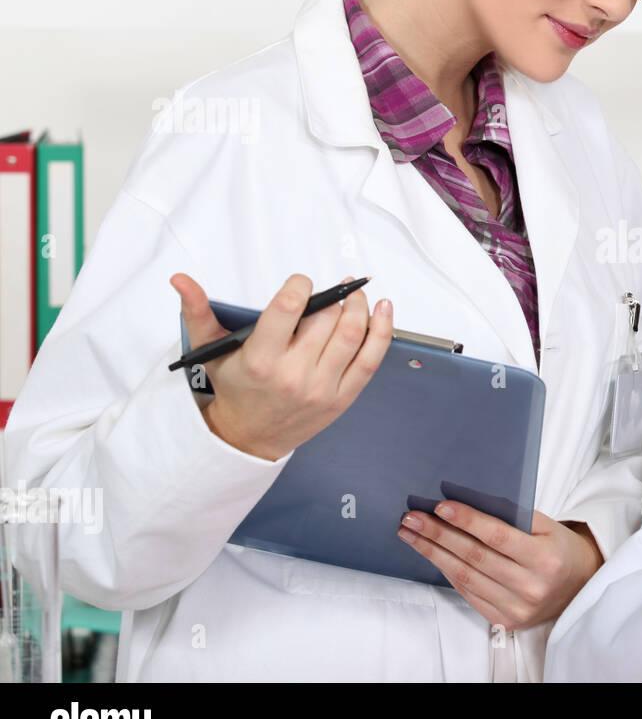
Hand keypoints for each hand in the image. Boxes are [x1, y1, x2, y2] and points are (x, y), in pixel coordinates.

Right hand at [171, 272, 392, 461]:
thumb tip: (181, 280)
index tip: (302, 282)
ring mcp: (322, 388)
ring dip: (359, 306)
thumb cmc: (236, 389)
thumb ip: (197, 311)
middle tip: (336, 287)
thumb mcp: (210, 351)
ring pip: (352, 335)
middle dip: (333, 296)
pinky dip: (382, 331)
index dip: (300, 286)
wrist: (249, 438)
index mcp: (261, 360)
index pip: (288, 309)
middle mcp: (294, 374)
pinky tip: (383, 309)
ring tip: (356, 295)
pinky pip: (371, 359)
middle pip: (326, 319)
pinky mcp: (343, 397)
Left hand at [398, 502, 602, 631]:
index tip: (440, 506)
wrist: (578, 586)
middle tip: (412, 518)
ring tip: (411, 535)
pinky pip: (468, 593)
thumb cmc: (558, 548)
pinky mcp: (505, 620)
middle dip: (438, 535)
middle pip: (475, 557)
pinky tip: (432, 554)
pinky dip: (447, 571)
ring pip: (465, 576)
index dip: (467, 520)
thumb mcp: (547, 526)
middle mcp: (531, 587)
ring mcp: (517, 608)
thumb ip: (513, 516)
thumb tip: (466, 504)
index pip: (498, 537)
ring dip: (433, 553)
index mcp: (545, 558)